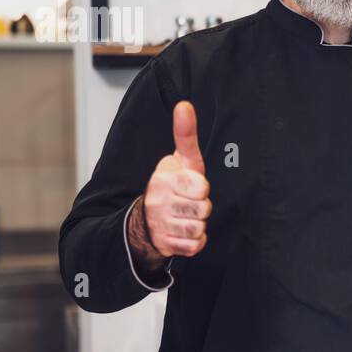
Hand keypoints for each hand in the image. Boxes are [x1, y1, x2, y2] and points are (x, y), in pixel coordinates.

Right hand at [128, 101, 211, 269]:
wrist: (147, 219)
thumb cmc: (171, 185)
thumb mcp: (180, 159)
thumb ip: (185, 134)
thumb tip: (185, 105)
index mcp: (163, 180)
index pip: (200, 187)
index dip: (201, 188)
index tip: (192, 186)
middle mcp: (158, 202)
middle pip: (204, 208)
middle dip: (202, 207)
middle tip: (189, 203)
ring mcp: (160, 224)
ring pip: (200, 228)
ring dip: (199, 224)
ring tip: (186, 217)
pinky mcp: (166, 245)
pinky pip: (195, 246)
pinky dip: (195, 242)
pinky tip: (184, 231)